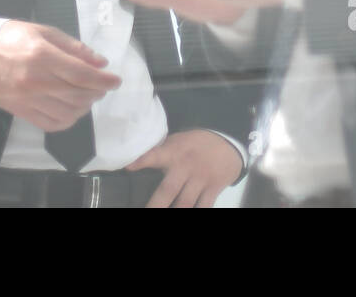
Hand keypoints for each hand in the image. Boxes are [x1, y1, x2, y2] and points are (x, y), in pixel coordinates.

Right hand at [0, 20, 120, 131]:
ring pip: (68, 113)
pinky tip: (72, 109)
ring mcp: (28, 100)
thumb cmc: (15, 38)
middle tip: (102, 85)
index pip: (81, 74)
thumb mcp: (45, 32)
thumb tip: (100, 63)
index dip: (103, 80)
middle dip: (97, 92)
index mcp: (42, 56)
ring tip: (87, 96)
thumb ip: (74, 48)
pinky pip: (52, 124)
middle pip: (77, 95)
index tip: (116, 81)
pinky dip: (68, 120)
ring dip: (85, 106)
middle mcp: (36, 81)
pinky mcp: (21, 112)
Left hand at [127, 129, 243, 207]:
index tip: (128, 167)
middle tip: (146, 210)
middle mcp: (186, 166)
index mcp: (174, 152)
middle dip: (156, 206)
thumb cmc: (196, 143)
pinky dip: (196, 212)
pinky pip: (204, 207)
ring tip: (163, 216)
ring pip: (185, 204)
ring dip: (175, 212)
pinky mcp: (214, 189)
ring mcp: (201, 179)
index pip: (155, 155)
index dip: (141, 161)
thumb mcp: (177, 141)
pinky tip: (189, 214)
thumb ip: (161, 152)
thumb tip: (135, 163)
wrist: (228, 142)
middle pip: (168, 190)